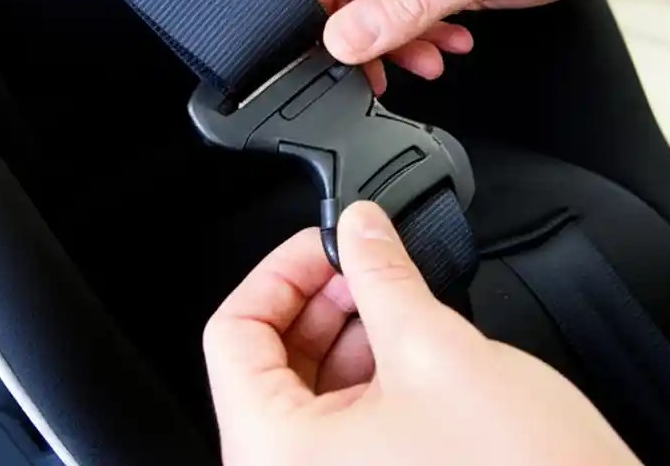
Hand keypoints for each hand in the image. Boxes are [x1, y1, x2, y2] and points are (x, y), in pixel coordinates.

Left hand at [203, 201, 639, 465]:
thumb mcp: (437, 352)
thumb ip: (383, 275)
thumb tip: (360, 226)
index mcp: (276, 449)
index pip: (232, 334)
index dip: (279, 272)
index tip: (326, 243)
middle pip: (269, 361)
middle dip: (323, 301)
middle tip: (368, 264)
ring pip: (308, 391)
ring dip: (350, 336)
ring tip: (402, 303)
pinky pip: (343, 423)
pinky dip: (371, 378)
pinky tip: (415, 348)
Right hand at [294, 0, 643, 92]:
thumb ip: (401, 8)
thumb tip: (343, 40)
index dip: (320, 8)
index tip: (329, 52)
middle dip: (368, 32)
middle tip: (382, 70)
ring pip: (381, 4)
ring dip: (402, 39)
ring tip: (431, 57)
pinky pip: (414, 10)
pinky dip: (427, 34)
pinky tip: (454, 42)